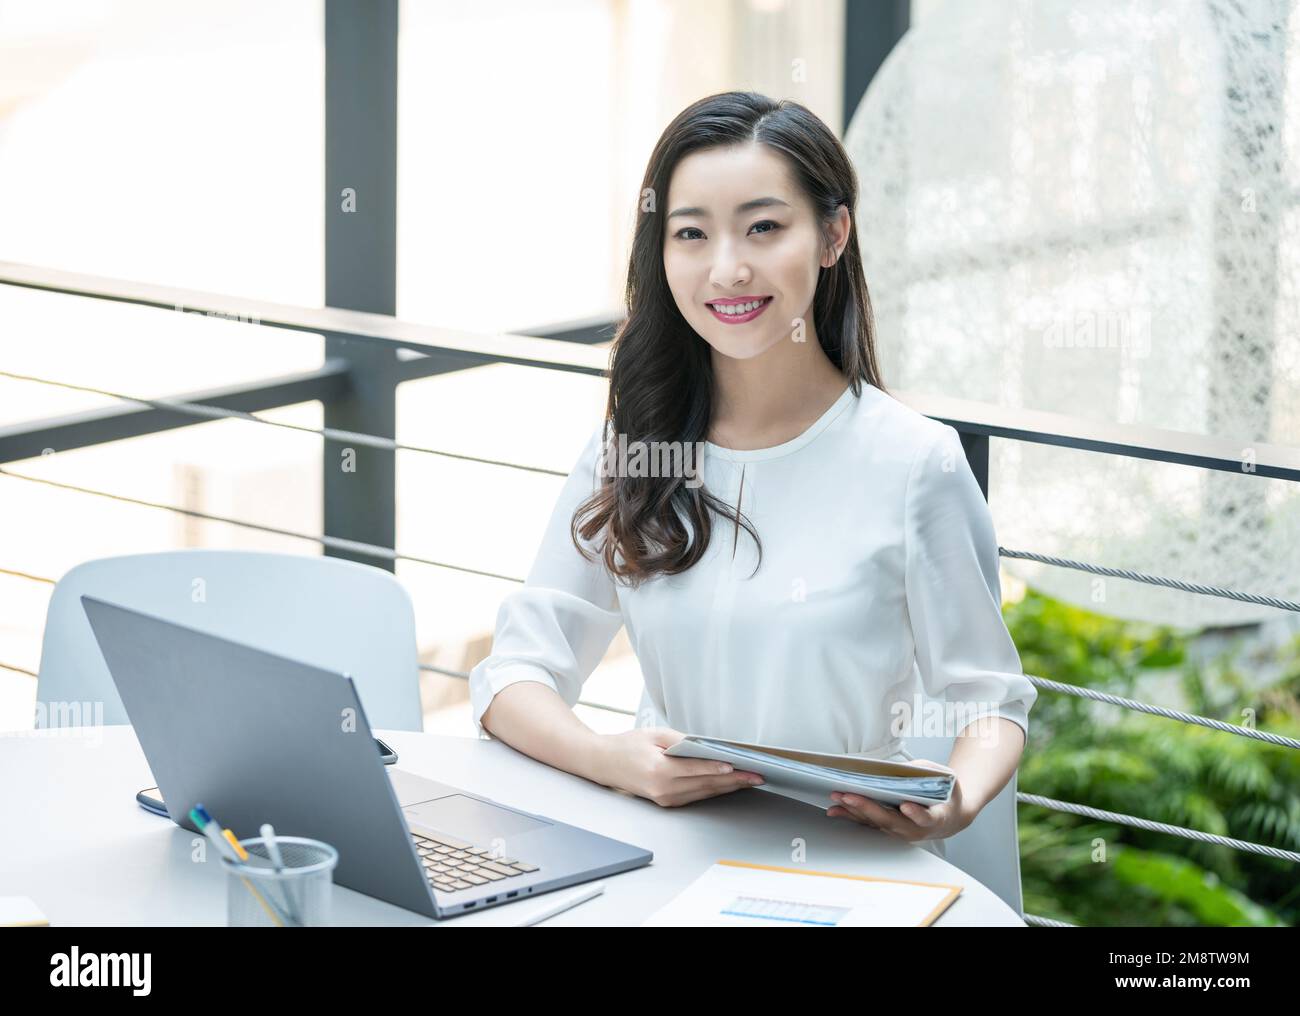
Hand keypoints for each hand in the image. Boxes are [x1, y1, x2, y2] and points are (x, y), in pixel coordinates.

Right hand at [593, 726, 764, 806]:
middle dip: (734, 780)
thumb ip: (682, 741)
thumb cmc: (628, 746)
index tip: (738, 766)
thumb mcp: (654, 734)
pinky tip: (730, 784)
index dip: (719, 768)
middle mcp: (663, 789)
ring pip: (704, 793)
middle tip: (756, 775)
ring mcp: (665, 799)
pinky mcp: (667, 802)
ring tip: (750, 779)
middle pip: (705, 785)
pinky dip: (715, 789)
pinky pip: (696, 796)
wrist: (604, 763)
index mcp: (658, 771)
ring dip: (729, 787)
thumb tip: (708, 745)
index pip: (695, 770)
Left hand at [826, 760, 972, 842]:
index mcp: (936, 817)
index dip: (916, 814)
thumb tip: (898, 768)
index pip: (926, 818)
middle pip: (891, 820)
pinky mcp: (888, 830)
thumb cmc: (947, 795)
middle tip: (850, 796)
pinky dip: (850, 816)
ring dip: (854, 811)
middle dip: (868, 808)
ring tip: (837, 797)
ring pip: (875, 823)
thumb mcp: (944, 778)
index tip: (906, 806)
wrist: (950, 818)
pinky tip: (835, 809)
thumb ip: (923, 772)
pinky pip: (868, 824)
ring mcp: (901, 832)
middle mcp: (916, 830)